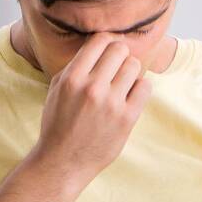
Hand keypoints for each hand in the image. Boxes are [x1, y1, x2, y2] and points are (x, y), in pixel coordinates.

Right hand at [31, 33, 151, 186]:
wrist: (63, 161)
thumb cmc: (58, 124)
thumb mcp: (57, 89)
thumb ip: (76, 66)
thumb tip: (99, 45)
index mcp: (72, 78)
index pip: (99, 41)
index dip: (107, 41)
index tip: (110, 49)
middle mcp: (92, 87)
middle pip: (120, 50)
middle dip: (120, 54)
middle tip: (117, 66)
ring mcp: (111, 103)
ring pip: (134, 66)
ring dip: (131, 71)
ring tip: (123, 82)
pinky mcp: (127, 118)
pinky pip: (145, 87)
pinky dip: (140, 87)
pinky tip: (131, 95)